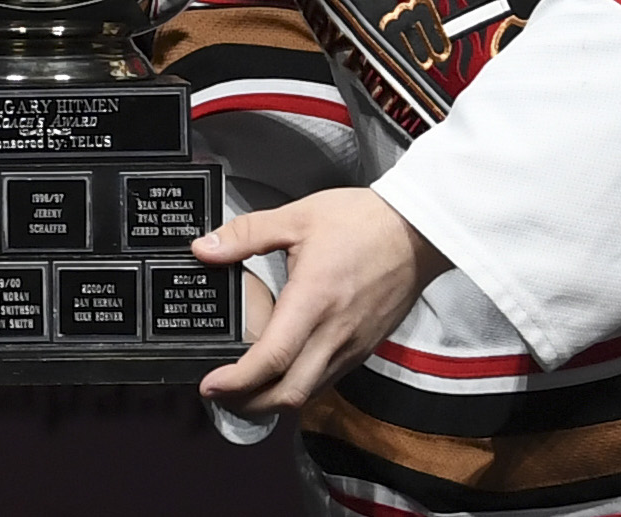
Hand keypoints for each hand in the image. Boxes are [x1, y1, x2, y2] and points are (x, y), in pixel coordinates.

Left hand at [193, 188, 448, 415]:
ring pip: (308, 394)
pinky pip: (326, 381)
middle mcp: (334, 334)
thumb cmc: (362, 221)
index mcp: (314, 300)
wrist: (417, 231)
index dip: (236, 381)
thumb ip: (246, 234)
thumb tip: (204, 249)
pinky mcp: (364, 349)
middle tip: (218, 392)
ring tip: (243, 388)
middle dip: (247, 404)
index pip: (271, 359)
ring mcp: (352, 346)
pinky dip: (298, 388)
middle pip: (287, 394)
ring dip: (272, 401)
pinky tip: (283, 373)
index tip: (209, 385)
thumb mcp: (297, 217)